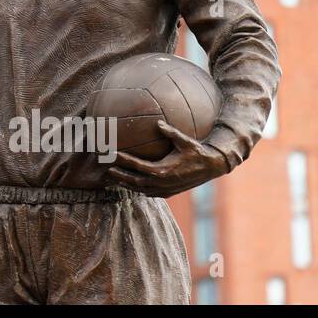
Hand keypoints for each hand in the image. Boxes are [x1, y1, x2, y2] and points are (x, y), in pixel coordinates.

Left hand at [104, 121, 227, 197]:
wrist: (211, 167)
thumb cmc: (197, 152)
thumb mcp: (184, 141)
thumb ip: (170, 132)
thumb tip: (157, 123)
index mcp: (162, 170)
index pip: (137, 166)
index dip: (123, 161)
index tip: (111, 155)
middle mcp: (161, 183)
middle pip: (134, 181)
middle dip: (119, 174)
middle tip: (105, 168)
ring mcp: (164, 190)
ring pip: (139, 189)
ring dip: (126, 183)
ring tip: (112, 177)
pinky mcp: (168, 193)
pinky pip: (148, 193)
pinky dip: (137, 189)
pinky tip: (130, 184)